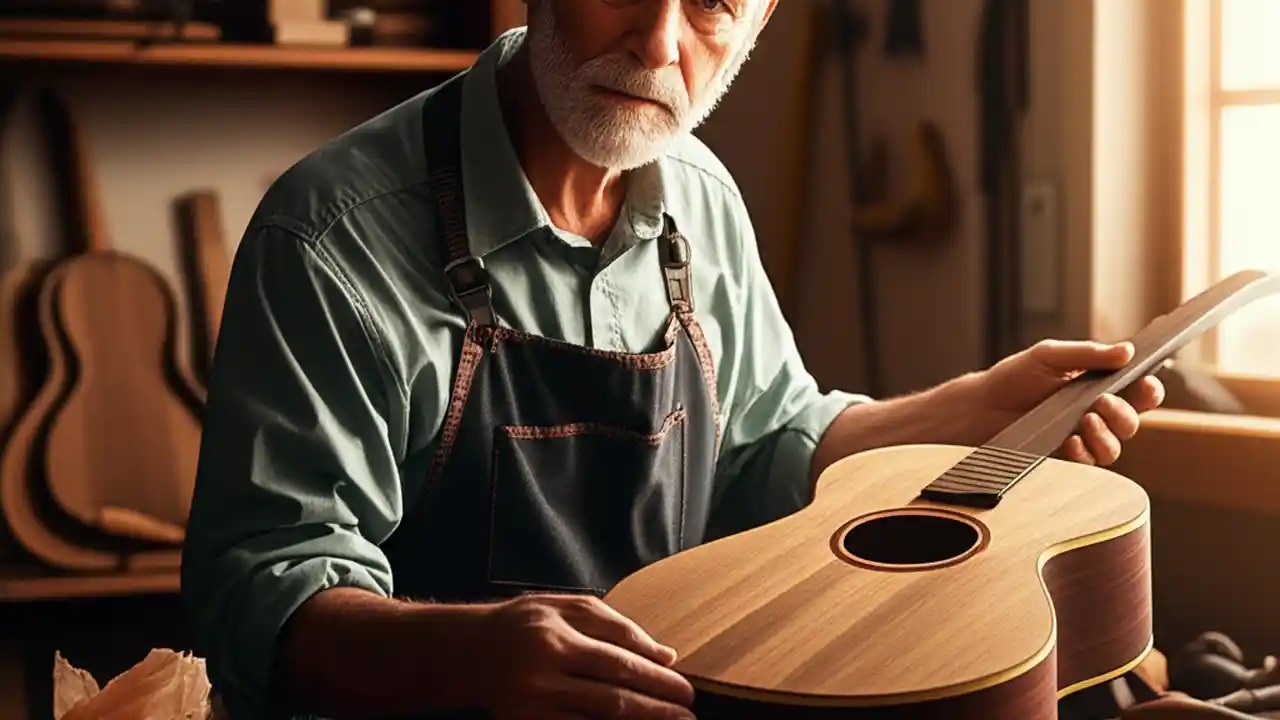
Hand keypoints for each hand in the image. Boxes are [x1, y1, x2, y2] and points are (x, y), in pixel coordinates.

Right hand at [481, 594, 695, 719]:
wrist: (468, 653)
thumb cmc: (524, 625)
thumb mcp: (564, 609)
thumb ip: (615, 626)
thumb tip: (665, 654)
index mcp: (556, 637)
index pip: (619, 657)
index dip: (656, 674)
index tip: (684, 686)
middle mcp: (544, 673)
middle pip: (614, 694)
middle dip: (657, 705)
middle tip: (688, 713)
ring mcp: (534, 705)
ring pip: (599, 719)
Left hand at [969, 339, 1165, 465]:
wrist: (980, 407)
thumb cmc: (1014, 377)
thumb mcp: (1048, 356)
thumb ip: (1087, 354)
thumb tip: (1128, 351)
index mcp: (1098, 387)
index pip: (1137, 392)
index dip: (1148, 390)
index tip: (1146, 384)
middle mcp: (1095, 415)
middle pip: (1131, 422)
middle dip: (1125, 414)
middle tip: (1101, 402)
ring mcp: (1081, 439)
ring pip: (1115, 448)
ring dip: (1108, 436)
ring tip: (1086, 421)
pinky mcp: (1063, 459)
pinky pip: (1087, 464)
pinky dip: (1084, 453)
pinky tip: (1070, 440)